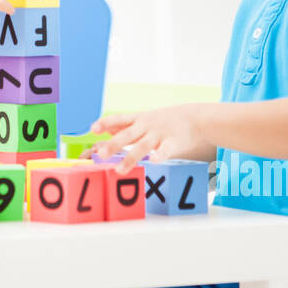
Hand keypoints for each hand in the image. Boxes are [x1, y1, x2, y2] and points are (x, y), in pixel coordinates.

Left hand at [91, 105, 205, 173]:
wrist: (195, 118)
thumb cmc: (165, 120)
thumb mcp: (143, 117)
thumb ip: (124, 124)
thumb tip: (104, 128)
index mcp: (138, 119)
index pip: (119, 119)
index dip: (105, 123)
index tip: (92, 129)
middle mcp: (146, 126)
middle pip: (127, 135)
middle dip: (114, 144)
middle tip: (101, 154)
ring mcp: (159, 134)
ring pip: (142, 146)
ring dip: (130, 158)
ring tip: (120, 170)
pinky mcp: (173, 143)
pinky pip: (165, 151)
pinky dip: (159, 156)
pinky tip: (153, 162)